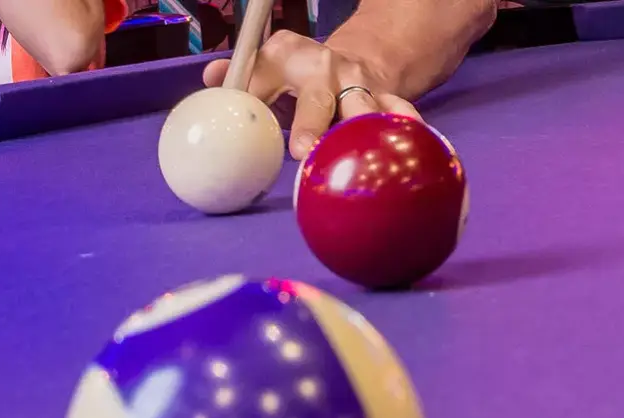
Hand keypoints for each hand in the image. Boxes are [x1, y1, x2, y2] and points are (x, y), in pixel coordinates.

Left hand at [202, 30, 423, 159]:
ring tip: (368, 156)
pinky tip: (411, 148)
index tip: (288, 143)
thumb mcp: (264, 68)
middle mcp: (327, 66)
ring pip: (364, 107)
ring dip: (363, 130)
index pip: (269, 76)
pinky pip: (400, 113)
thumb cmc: (296, 77)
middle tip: (308, 152)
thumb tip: (212, 79)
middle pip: (321, 96)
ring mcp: (359, 84)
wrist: (352, 62)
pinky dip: (406, 129)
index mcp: (287, 54)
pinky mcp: (385, 99)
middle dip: (316, 123)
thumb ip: (239, 80)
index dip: (266, 99)